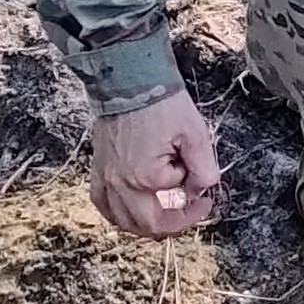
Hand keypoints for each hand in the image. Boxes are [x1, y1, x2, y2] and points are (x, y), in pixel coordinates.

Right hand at [89, 89, 222, 238]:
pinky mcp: (98, 166)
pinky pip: (101, 202)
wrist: (129, 78)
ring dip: (143, 223)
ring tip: (162, 213)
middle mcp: (120, 182)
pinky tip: (128, 210)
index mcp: (145, 177)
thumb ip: (204, 169)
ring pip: (120, 219)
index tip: (205, 202)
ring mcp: (105, 176)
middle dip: (171, 223)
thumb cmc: (160, 102)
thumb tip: (202, 190)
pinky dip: (115, 212)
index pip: (175, 204)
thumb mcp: (195, 134)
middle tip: (188, 212)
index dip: (194, 210)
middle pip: (144, 224)